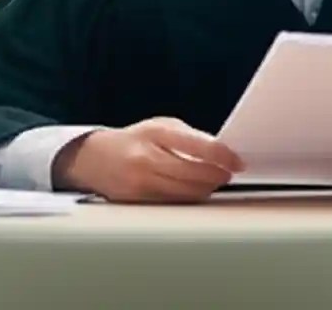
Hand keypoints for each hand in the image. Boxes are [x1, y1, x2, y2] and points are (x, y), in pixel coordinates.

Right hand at [51, 117, 244, 202]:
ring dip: (206, 188)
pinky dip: (189, 198)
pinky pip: (174, 204)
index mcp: (156, 133)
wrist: (94, 158)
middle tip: (227, 173)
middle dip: (218, 176)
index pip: (200, 146)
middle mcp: (147, 158)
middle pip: (197, 176)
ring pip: (188, 194)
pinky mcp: (138, 201)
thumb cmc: (134, 140)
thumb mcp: (161, 127)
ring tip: (211, 180)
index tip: (237, 162)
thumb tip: (223, 153)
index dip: (224, 156)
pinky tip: (191, 190)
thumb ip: (191, 138)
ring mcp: (141, 182)